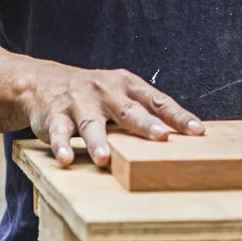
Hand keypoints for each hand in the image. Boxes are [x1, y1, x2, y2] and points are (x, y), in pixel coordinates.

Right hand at [19, 63, 204, 167]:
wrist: (44, 81)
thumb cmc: (94, 94)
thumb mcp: (120, 94)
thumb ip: (144, 111)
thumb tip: (182, 137)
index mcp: (127, 85)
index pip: (157, 100)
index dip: (177, 116)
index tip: (197, 131)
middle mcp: (106, 91)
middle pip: (128, 110)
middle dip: (144, 124)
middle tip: (160, 137)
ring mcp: (80, 102)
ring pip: (91, 123)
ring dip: (98, 141)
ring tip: (104, 158)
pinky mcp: (56, 115)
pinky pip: (59, 132)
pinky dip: (61, 145)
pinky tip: (65, 159)